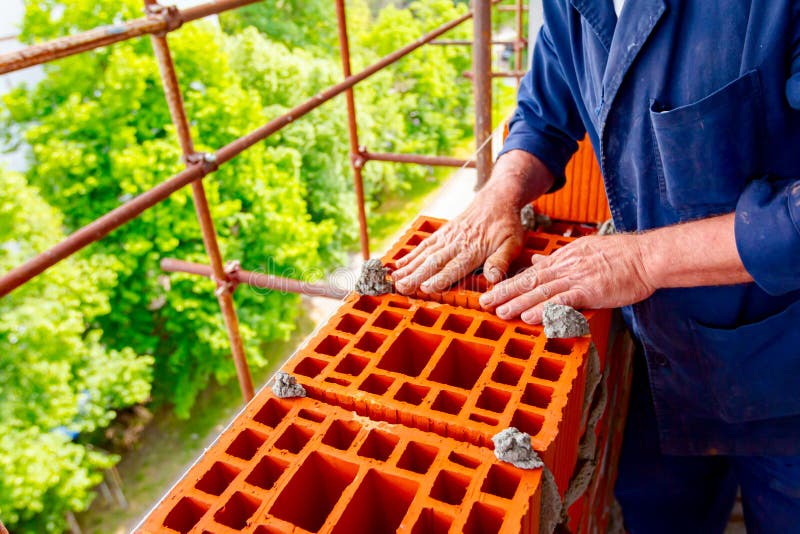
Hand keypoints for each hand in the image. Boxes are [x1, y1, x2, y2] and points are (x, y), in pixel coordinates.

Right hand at [392, 150, 553, 294]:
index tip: (426, 288)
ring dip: (409, 267)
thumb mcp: (513, 243)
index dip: (440, 278)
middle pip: (434, 262)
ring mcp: (448, 237)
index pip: (454, 267)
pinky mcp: (443, 232)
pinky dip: (411, 255)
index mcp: (474, 249)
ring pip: (425, 254)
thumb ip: (501, 261)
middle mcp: (457, 243)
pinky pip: (424, 244)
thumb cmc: (507, 225)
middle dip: (417, 276)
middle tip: (402, 287)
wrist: (498, 198)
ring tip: (395, 279)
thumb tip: (493, 278)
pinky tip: (399, 264)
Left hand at [478, 234, 657, 323]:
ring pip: (542, 291)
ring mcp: (577, 278)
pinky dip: (546, 309)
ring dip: (519, 302)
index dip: (510, 283)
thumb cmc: (622, 257)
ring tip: (501, 313)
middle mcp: (566, 267)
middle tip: (485, 303)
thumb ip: (559, 259)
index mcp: (564, 258)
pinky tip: (531, 317)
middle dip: (505, 293)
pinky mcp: (590, 290)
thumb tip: (536, 262)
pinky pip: (564, 301)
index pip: (531, 273)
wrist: (647, 256)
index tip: (492, 292)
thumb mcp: (585, 250)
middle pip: (530, 281)